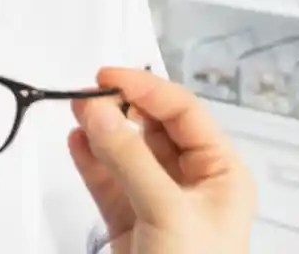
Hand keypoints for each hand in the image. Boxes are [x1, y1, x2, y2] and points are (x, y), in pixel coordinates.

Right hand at [69, 69, 255, 253]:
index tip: (108, 77)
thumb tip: (97, 111)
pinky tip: (77, 142)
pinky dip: (91, 162)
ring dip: (102, 132)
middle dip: (121, 108)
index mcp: (221, 172)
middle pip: (154, 128)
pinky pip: (109, 182)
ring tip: (77, 110)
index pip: (184, 112)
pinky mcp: (131, 222)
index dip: (146, 89)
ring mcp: (159, 202)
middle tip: (87, 94)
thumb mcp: (168, 210)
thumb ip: (130, 159)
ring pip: (128, 155)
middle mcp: (193, 183)